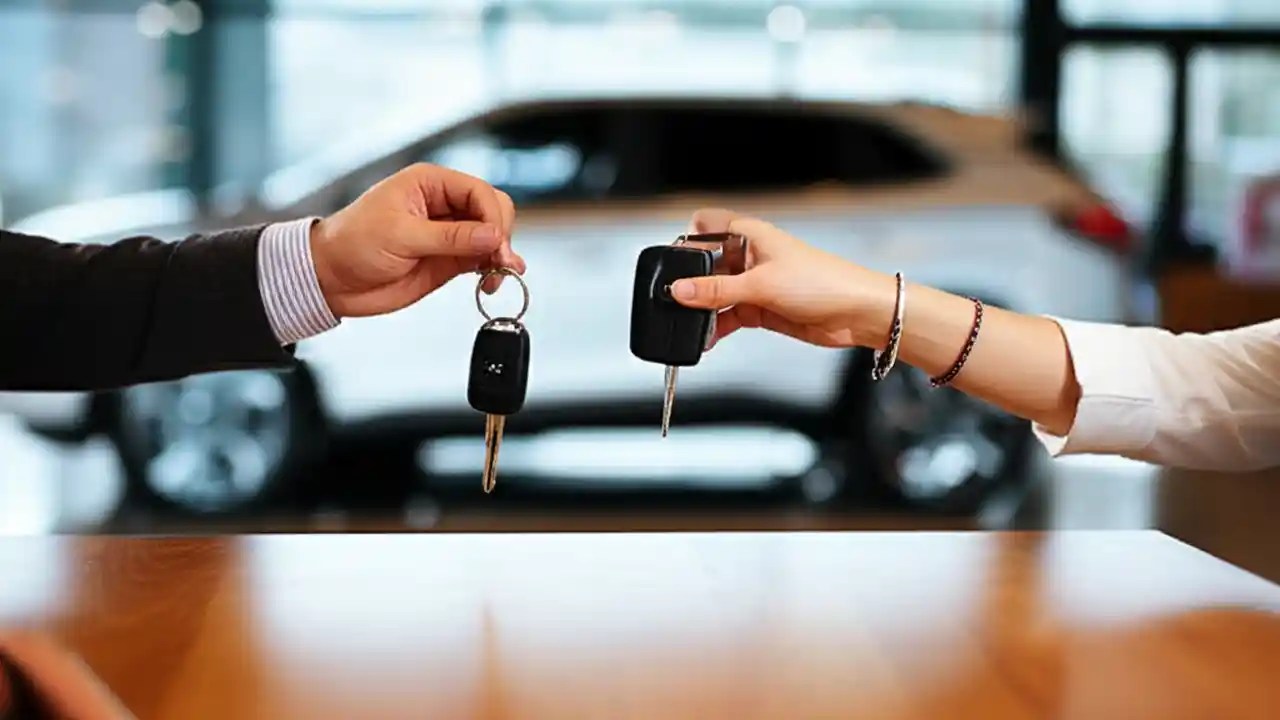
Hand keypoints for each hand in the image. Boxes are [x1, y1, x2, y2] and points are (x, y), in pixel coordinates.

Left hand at [308, 163, 526, 317]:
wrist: (331, 279)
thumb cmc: (351, 244)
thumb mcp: (401, 236)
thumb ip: (451, 237)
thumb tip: (492, 236)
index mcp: (429, 184)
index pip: (479, 192)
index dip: (493, 217)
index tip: (496, 244)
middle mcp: (443, 205)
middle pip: (493, 210)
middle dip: (500, 235)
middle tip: (499, 261)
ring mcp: (449, 233)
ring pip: (492, 236)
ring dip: (501, 255)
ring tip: (497, 276)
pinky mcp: (449, 260)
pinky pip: (482, 260)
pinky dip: (493, 270)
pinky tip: (493, 280)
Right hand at [670, 208, 895, 349]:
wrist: (857, 313)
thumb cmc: (825, 282)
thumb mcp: (761, 284)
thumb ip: (716, 291)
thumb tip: (680, 290)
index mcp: (750, 234)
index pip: (705, 226)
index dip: (686, 241)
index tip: (672, 265)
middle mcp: (750, 256)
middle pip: (706, 266)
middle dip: (691, 284)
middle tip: (677, 302)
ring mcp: (755, 283)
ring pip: (715, 295)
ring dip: (703, 310)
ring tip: (691, 325)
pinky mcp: (761, 308)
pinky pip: (728, 316)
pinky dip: (716, 327)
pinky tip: (708, 337)